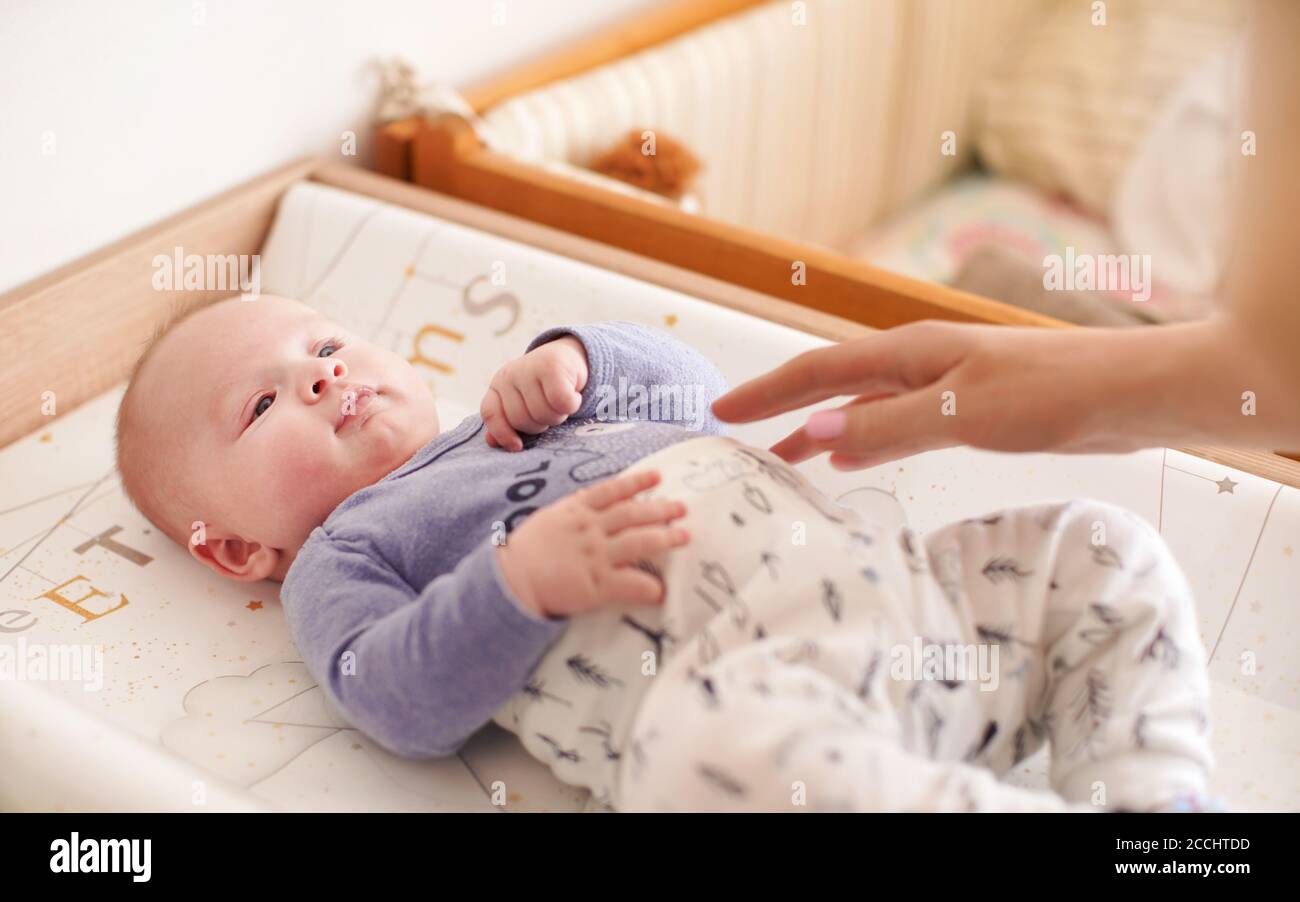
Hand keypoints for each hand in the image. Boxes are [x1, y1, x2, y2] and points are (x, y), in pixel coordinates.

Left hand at [481, 336, 588, 450]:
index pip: (491, 413)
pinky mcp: (553, 366)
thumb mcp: (521, 404)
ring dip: (557, 416)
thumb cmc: (543, 389)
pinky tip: (572, 396)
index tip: (517, 446)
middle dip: (539, 424)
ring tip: (560, 404)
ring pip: (542, 414)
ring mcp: (529, 368)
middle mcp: (510, 375)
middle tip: (549, 412)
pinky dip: (571, 406)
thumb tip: (492, 442)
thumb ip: (506, 422)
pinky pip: (561, 402)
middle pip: (521, 420)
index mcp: (498, 385)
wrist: (568, 358)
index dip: (502, 433)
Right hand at [496, 469, 689, 618]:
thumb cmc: (525, 552)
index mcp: (576, 511)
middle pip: (632, 514)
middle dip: (661, 509)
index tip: (658, 476)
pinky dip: (648, 587)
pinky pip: (630, 583)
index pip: (612, 491)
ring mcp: (595, 556)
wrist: (510, 582)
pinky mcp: (596, 585)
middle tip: (683, 508)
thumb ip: (570, 509)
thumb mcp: (547, 520)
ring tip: (685, 536)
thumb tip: (585, 498)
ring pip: (638, 542)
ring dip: (665, 538)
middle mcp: (590, 529)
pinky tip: (662, 590)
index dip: (636, 482)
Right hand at [710, 318, 1247, 469]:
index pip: (817, 372)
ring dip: (819, 429)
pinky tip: (847, 462)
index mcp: (908, 354)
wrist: (1129, 394)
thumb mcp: (961, 413)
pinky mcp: (967, 413)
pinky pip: (894, 427)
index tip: (721, 411)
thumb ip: (886, 425)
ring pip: (861, 408)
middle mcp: (917, 365)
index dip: (767, 392)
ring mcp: (941, 388)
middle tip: (735, 428)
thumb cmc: (1052, 394)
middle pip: (832, 384)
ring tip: (780, 455)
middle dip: (781, 405)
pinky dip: (861, 443)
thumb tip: (812, 433)